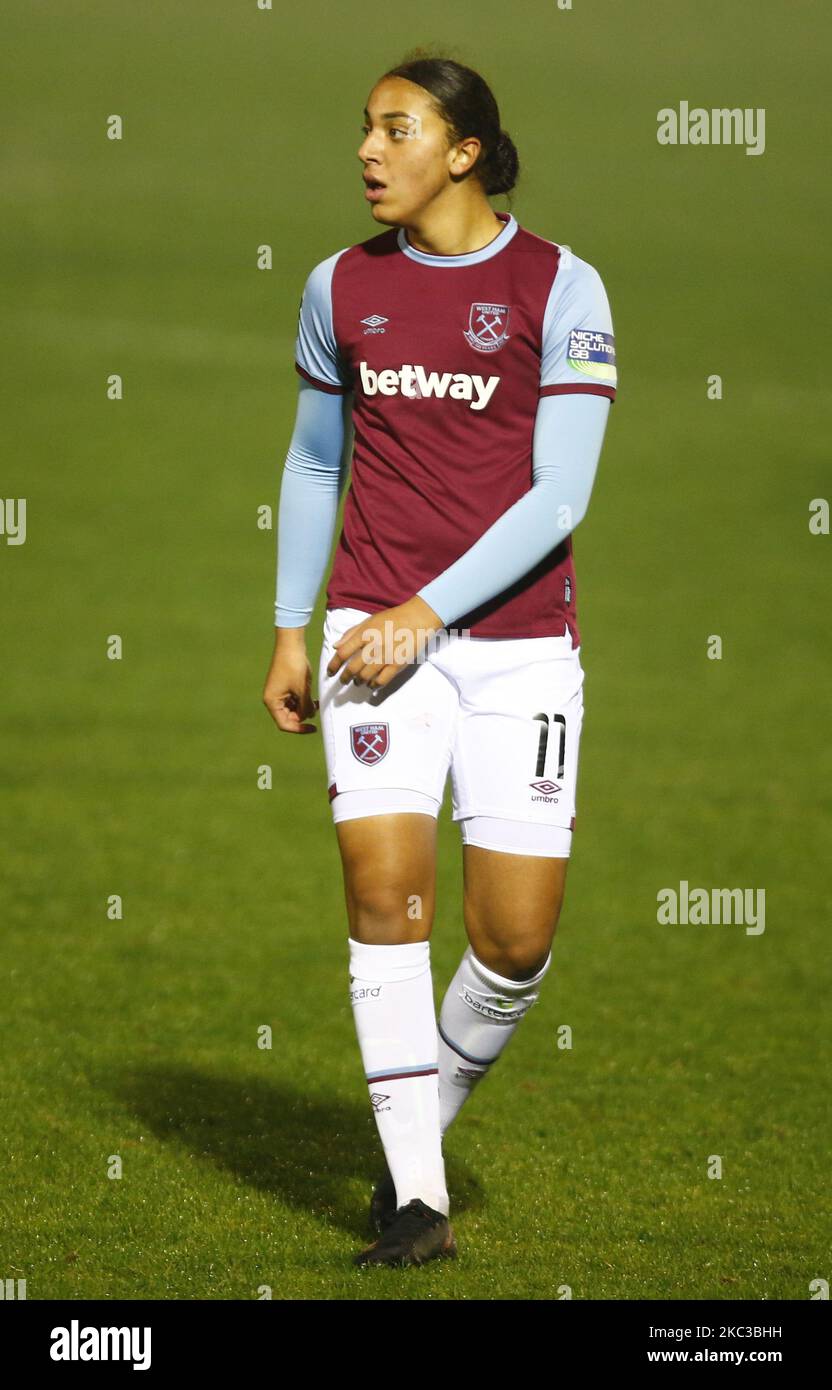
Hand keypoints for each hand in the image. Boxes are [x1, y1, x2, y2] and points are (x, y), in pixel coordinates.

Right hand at [263, 634, 318, 733]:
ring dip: (304, 708)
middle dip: (303, 716)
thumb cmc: (293, 666)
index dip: (299, 729)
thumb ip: (305, 707)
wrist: (291, 645)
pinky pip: (294, 700)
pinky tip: (313, 699)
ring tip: (315, 703)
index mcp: (272, 701)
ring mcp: (278, 693)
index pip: (284, 724)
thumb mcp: (302, 690)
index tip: (313, 728)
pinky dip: (303, 701)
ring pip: (292, 709)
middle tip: (315, 710)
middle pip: (288, 717)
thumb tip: (309, 716)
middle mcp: (273, 699)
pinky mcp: (284, 687)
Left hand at [326, 596, 444, 689]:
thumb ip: (351, 633)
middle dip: (345, 677)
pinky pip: (382, 680)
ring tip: (358, 682)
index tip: (330, 672)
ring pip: (366, 676)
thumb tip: (335, 646)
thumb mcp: (369, 620)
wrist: (417, 618)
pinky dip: (374, 685)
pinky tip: (371, 684)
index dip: (334, 665)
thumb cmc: (392, 618)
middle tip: (343, 681)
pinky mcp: (398, 664)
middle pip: (352, 668)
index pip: (343, 653)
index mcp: (365, 633)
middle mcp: (373, 646)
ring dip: (359, 682)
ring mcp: (386, 656)